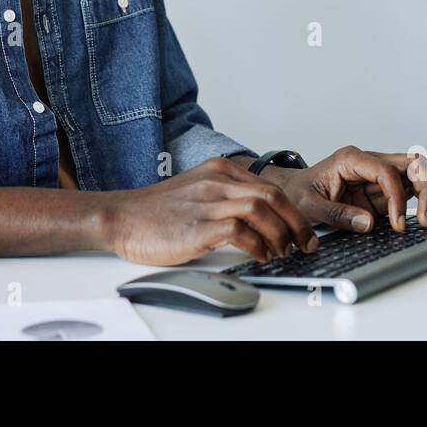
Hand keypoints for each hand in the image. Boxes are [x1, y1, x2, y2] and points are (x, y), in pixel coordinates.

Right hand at [103, 157, 318, 264]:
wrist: (122, 217)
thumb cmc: (157, 211)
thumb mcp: (196, 191)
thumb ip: (225, 196)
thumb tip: (260, 218)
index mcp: (219, 170)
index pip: (270, 186)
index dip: (293, 210)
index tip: (302, 230)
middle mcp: (216, 181)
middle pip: (273, 195)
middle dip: (296, 223)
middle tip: (304, 243)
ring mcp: (207, 202)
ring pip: (261, 209)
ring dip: (280, 234)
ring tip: (283, 252)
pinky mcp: (198, 225)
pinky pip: (240, 230)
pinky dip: (257, 245)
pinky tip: (260, 256)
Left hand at [264, 146, 426, 233]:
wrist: (292, 192)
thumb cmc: (298, 193)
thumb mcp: (309, 206)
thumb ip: (337, 214)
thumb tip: (369, 223)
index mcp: (351, 159)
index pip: (386, 171)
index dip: (397, 197)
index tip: (398, 223)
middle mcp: (370, 162)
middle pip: (412, 164)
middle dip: (426, 188)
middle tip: (425, 219)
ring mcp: (380, 175)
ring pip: (419, 174)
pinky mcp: (384, 191)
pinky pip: (413, 190)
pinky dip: (425, 201)